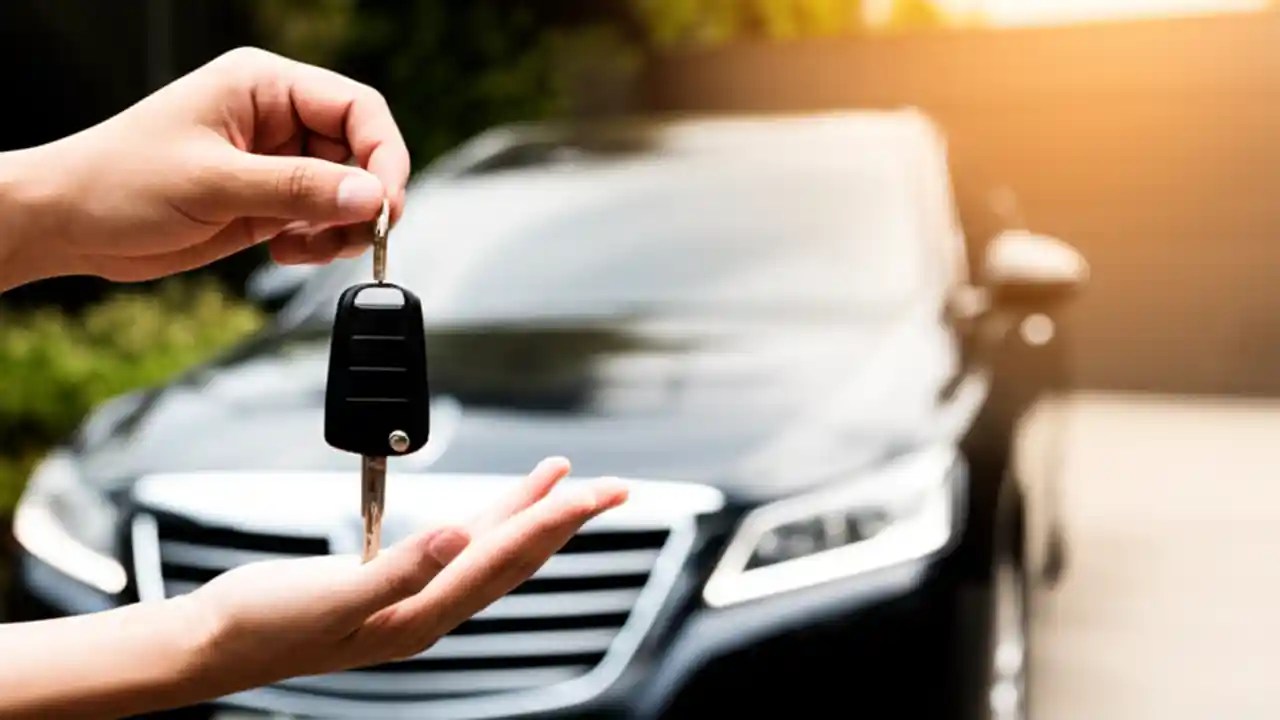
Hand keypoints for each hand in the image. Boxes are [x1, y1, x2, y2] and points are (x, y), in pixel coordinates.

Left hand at [1, 46, 408, 286]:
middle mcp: (277, 120)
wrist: (69, 224)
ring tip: (306, 247)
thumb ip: (298, 189)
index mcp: (264, 86)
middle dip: (364, 201)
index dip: (383, 155)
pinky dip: (319, 244)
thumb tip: (371, 196)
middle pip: (361, 154)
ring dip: (342, 228)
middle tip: (357, 236)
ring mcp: (275, 163)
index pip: (357, 108)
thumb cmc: (118, 181)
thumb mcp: (214, 182)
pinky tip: (283, 252)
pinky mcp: (269, 202)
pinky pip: (322, 221)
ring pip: (348, 194)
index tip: (387, 203)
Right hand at [178, 457, 626, 693]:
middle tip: (611, 488)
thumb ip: (395, 570)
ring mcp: (416, 598)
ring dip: (533, 515)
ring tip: (567, 483)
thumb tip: (454, 537)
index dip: (550, 521)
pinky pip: (462, 548)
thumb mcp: (328, 597)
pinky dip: (491, 521)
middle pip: (515, 557)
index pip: (502, 558)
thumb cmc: (263, 626)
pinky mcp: (395, 582)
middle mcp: (430, 609)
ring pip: (493, 551)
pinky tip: (501, 509)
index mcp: (419, 614)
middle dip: (564, 520)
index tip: (591, 492)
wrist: (216, 645)